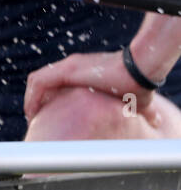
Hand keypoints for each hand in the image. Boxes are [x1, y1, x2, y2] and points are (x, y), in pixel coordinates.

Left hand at [23, 50, 152, 120]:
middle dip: (36, 99)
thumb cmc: (139, 83)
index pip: (56, 83)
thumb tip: (157, 123)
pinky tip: (32, 112)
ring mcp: (68, 66)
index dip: (48, 98)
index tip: (48, 114)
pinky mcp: (67, 70)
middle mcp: (71, 66)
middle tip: (35, 117)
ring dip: (31, 99)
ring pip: (37, 81)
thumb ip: (139, 109)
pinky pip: (40, 83)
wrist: (141, 69)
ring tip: (31, 116)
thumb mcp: (134, 99)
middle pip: (43, 81)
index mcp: (82, 72)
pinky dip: (32, 96)